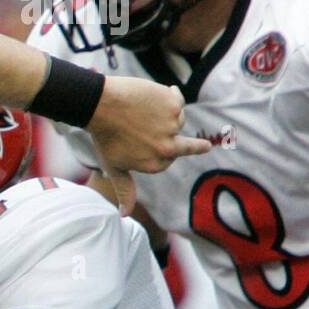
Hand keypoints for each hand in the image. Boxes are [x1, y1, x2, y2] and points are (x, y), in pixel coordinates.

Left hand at [88, 77, 210, 215]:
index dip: (159, 151)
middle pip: (184, 145)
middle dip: (196, 146)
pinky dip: (168, 95)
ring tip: (143, 109)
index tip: (152, 145)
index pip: (168, 158)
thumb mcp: (114, 168)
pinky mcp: (173, 104)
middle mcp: (167, 148)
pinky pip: (176, 98)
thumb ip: (125, 190)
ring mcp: (172, 126)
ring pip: (177, 119)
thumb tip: (124, 215)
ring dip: (165, 114)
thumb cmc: (105, 138)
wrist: (101, 106)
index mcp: (156, 164)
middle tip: (206, 147)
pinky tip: (157, 93)